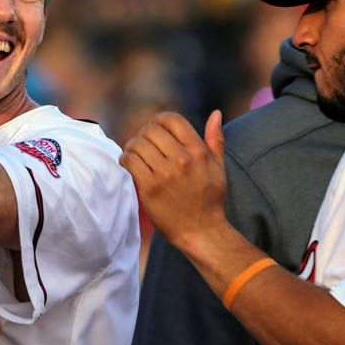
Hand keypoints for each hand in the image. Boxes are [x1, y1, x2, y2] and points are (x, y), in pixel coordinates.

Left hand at [119, 111, 228, 249]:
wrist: (201, 231)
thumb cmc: (210, 199)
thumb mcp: (219, 167)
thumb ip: (215, 139)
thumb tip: (216, 113)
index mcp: (198, 151)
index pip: (171, 119)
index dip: (159, 121)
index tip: (155, 129)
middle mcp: (182, 159)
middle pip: (151, 130)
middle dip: (144, 134)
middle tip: (143, 143)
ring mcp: (165, 174)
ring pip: (138, 144)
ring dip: (132, 146)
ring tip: (135, 154)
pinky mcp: (150, 188)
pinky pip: (130, 161)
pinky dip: (125, 159)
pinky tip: (128, 163)